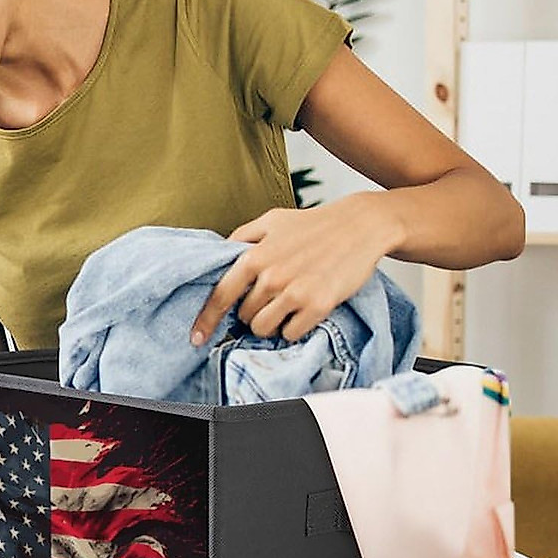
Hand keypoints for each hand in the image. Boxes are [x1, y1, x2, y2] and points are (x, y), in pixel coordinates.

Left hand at [190, 193, 405, 345]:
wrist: (360, 226)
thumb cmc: (315, 224)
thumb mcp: (272, 220)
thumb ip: (243, 237)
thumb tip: (219, 256)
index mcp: (255, 255)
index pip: (221, 296)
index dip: (206, 320)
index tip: (196, 337)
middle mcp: (271, 276)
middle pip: (244, 317)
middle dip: (253, 313)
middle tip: (273, 299)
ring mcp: (294, 292)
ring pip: (264, 329)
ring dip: (272, 324)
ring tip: (287, 305)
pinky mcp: (317, 305)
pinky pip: (290, 334)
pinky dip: (294, 328)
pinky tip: (304, 310)